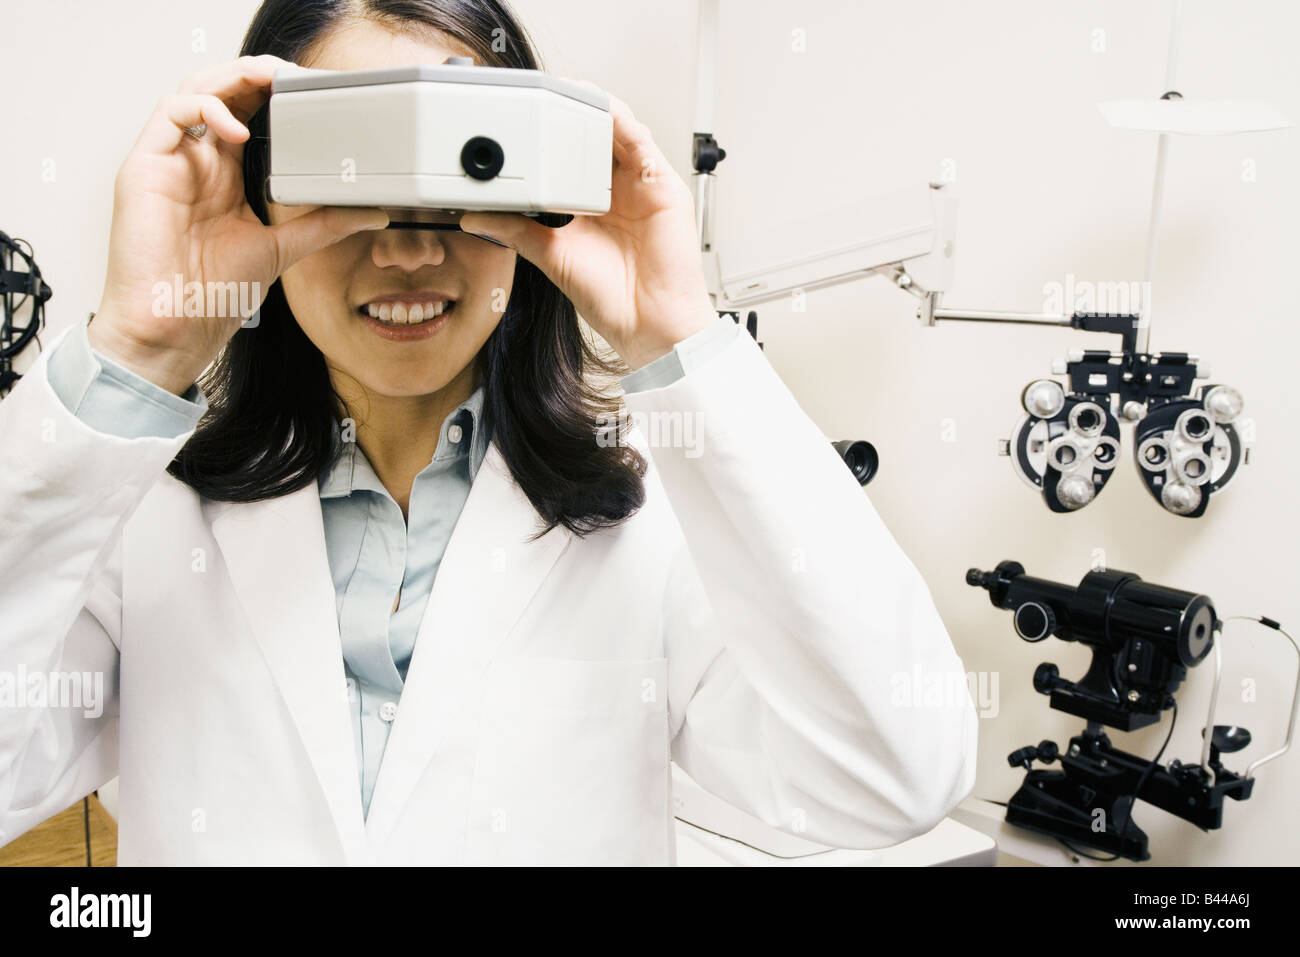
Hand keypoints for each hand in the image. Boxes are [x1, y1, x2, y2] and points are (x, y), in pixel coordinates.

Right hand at [91, 55, 388, 394]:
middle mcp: (195, 162)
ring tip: (270, 82)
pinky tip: (238, 131)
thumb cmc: (212, 296)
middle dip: (255, 75)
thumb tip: (372, 212)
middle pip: (219, 93)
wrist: (175, 329)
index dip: (272, 94)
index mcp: (224, 175)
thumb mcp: (282, 249)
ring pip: (193, 91)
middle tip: (294, 76)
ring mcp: (168, 162)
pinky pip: (169, 114)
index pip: (245, 114)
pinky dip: (206, 109)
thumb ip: (325, 225)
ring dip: (232, 78)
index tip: (311, 91)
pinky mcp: (144, 167)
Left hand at [459, 84, 715, 371]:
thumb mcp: (550, 256)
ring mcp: (641, 185)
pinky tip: (600, 108)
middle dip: (566, 113)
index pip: (566, 158)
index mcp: (590, 205)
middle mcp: (617, 191)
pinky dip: (621, 120)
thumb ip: (515, 231)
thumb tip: (475, 216)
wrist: (648, 324)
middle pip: (592, 137)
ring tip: (564, 89)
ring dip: (593, 107)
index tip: (515, 121)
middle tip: (535, 93)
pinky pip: (642, 141)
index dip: (545, 136)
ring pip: (617, 130)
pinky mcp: (663, 185)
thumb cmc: (611, 298)